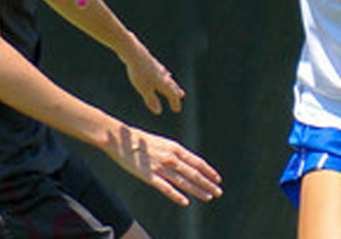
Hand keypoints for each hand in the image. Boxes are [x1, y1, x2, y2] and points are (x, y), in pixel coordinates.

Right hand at [104, 126, 221, 206]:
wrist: (121, 138)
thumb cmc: (142, 141)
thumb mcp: (164, 143)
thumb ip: (176, 153)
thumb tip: (188, 162)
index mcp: (176, 148)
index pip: (197, 162)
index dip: (209, 171)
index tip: (218, 179)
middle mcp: (171, 158)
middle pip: (194, 173)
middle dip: (208, 184)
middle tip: (219, 192)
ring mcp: (160, 167)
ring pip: (184, 182)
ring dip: (197, 190)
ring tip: (209, 197)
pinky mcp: (148, 176)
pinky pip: (165, 188)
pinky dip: (177, 195)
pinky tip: (185, 202)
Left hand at [121, 38, 185, 114]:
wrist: (134, 53)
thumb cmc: (139, 73)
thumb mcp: (144, 89)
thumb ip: (151, 100)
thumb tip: (158, 112)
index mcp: (162, 83)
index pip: (172, 95)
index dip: (175, 103)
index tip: (177, 110)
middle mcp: (163, 76)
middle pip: (172, 85)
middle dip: (176, 91)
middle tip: (181, 95)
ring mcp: (158, 68)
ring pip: (167, 77)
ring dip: (171, 82)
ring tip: (174, 84)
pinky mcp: (153, 63)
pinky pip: (162, 71)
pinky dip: (165, 75)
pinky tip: (163, 72)